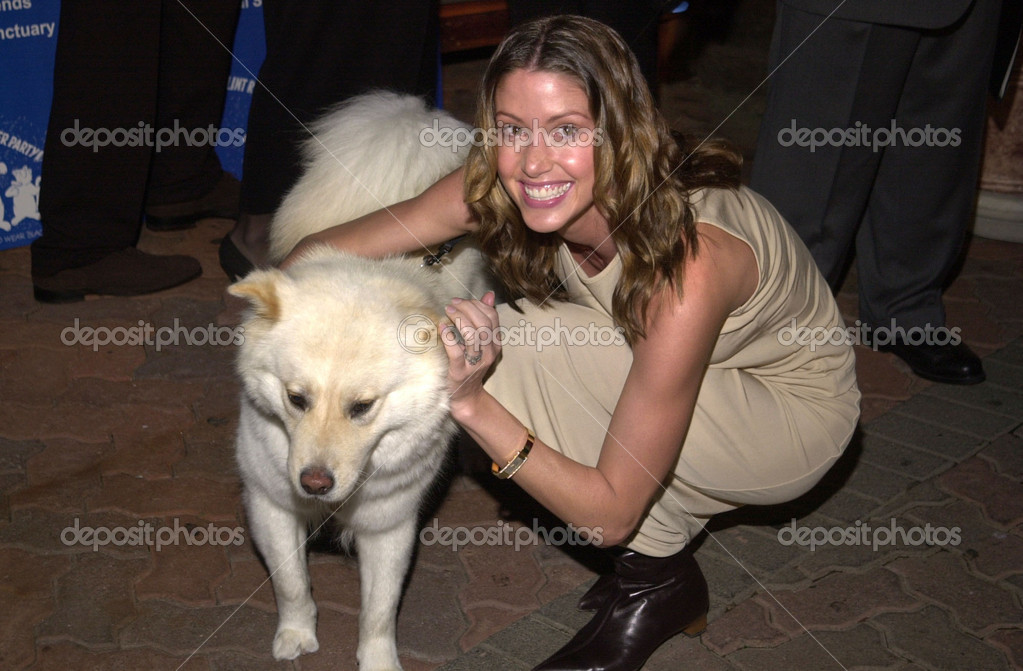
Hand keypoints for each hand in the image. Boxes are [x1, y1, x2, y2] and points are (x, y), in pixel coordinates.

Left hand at [442, 291, 498, 410]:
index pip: (492, 317)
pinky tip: (442, 327)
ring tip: (448, 312)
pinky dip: (448, 337)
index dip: (477, 304)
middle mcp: (489, 353)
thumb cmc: (470, 365)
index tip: (460, 301)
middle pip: (483, 324)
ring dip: (460, 319)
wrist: (466, 396)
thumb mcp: (480, 342)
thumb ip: (484, 319)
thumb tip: (489, 295)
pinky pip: (456, 351)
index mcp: (495, 344)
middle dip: (467, 309)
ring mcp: (475, 363)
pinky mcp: (460, 371)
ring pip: (473, 336)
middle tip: (452, 305)